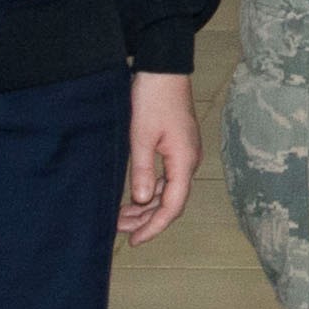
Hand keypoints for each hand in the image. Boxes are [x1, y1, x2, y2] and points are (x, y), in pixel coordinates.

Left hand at [119, 72, 196, 243]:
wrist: (163, 68)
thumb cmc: (152, 98)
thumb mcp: (141, 135)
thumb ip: (142, 170)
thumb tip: (143, 200)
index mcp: (183, 161)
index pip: (172, 206)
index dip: (154, 227)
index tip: (134, 240)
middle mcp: (188, 161)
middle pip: (171, 202)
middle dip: (147, 219)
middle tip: (119, 230)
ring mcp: (184, 154)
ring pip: (168, 191)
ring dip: (147, 206)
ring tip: (122, 216)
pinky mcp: (177, 146)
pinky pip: (166, 177)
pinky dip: (151, 190)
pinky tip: (135, 195)